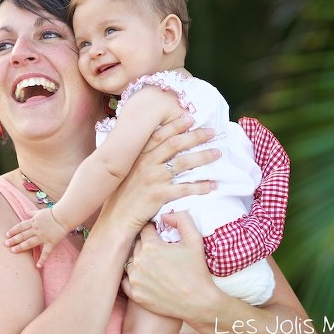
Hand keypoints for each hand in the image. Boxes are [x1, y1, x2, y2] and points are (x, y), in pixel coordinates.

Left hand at [5, 208, 66, 267]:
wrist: (63, 217)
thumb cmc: (52, 213)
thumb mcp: (40, 212)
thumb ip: (32, 213)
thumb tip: (25, 210)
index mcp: (33, 222)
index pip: (21, 226)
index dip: (13, 230)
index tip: (7, 235)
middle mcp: (36, 230)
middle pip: (23, 235)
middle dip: (14, 240)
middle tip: (6, 244)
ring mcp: (43, 237)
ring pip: (30, 243)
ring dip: (21, 247)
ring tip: (13, 251)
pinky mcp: (50, 243)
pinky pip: (46, 252)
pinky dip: (42, 259)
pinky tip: (37, 265)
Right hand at [99, 115, 220, 233]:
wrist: (116, 217)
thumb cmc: (121, 193)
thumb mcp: (127, 170)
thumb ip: (140, 157)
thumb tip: (157, 147)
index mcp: (138, 155)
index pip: (159, 135)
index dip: (175, 125)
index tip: (190, 117)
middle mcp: (146, 163)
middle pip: (175, 145)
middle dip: (195, 136)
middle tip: (211, 132)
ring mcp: (153, 179)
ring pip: (183, 163)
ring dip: (202, 157)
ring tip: (217, 153)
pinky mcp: (159, 195)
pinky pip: (184, 189)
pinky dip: (201, 187)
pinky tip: (213, 185)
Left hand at [122, 212, 222, 322]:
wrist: (199, 303)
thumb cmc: (197, 271)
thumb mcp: (195, 239)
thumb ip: (181, 219)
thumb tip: (165, 215)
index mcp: (150, 246)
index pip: (144, 230)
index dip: (153, 232)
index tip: (160, 237)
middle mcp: (138, 261)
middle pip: (136, 245)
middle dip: (146, 246)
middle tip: (159, 252)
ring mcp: (135, 279)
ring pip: (130, 262)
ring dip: (139, 262)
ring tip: (153, 266)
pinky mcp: (135, 294)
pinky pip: (126, 281)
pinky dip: (133, 278)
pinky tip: (145, 278)